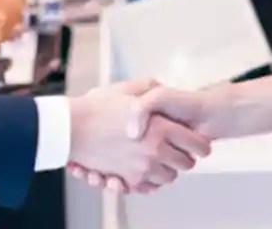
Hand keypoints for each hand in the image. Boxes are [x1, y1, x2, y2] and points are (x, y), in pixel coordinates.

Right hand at [67, 79, 211, 193]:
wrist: (71, 128)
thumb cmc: (96, 108)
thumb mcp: (127, 89)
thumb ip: (149, 87)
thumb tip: (160, 85)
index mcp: (161, 128)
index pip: (197, 144)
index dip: (200, 143)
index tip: (199, 142)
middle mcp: (155, 150)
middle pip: (187, 164)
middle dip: (185, 157)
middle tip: (178, 149)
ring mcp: (142, 168)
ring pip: (170, 177)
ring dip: (167, 169)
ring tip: (159, 157)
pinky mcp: (128, 180)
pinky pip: (150, 186)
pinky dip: (151, 180)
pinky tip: (145, 167)